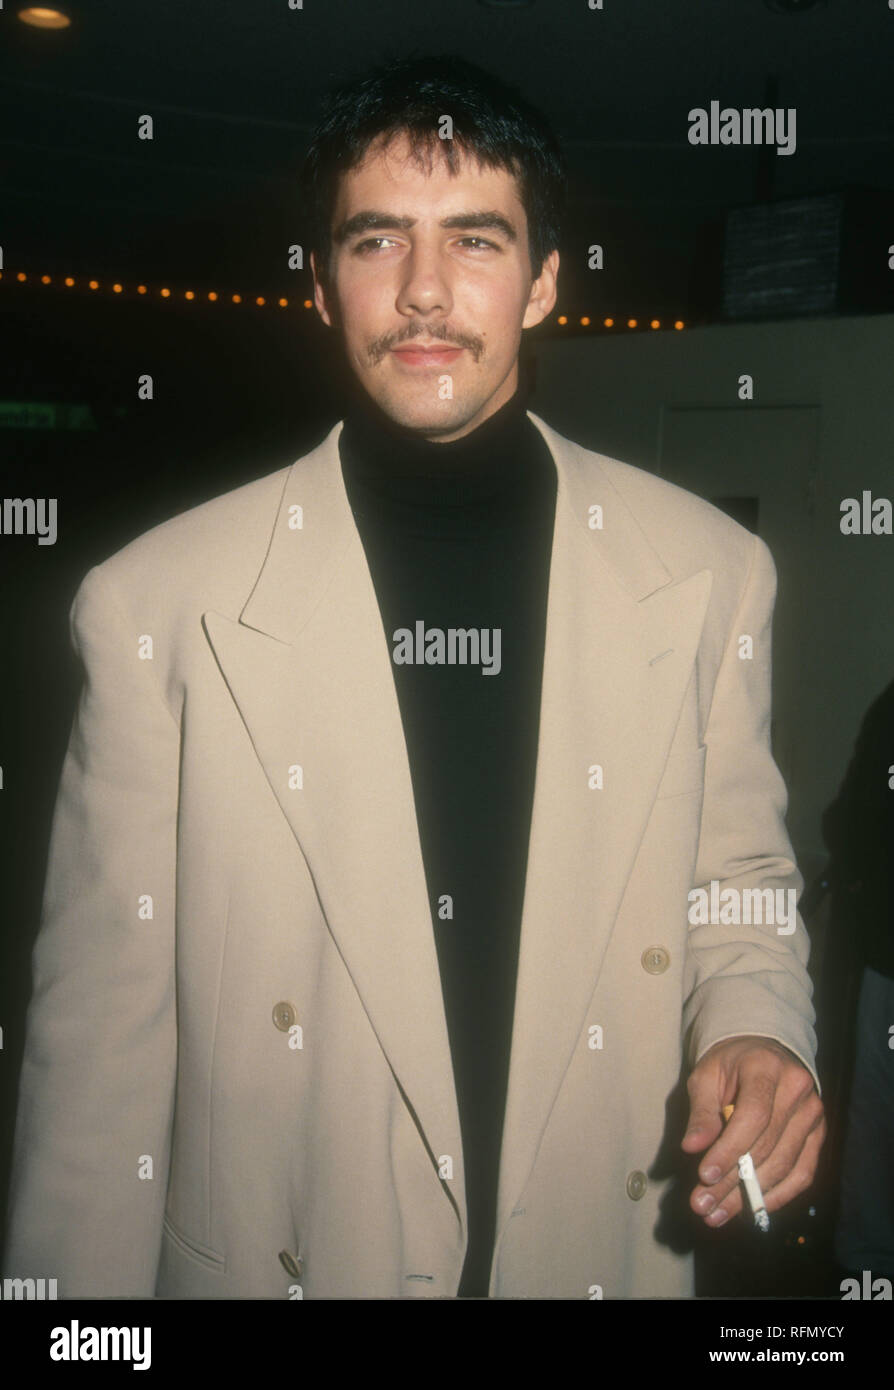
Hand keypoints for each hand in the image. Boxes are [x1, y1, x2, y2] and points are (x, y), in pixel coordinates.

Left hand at [681, 1035, 825, 1227]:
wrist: (763, 1052)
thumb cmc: (729, 1065)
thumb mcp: (706, 1077)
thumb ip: (701, 1112)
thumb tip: (691, 1147)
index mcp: (766, 1067)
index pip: (753, 1116)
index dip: (729, 1150)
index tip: (704, 1176)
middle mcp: (797, 1089)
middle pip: (767, 1146)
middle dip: (731, 1181)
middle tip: (702, 1205)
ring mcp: (813, 1113)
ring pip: (784, 1165)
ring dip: (750, 1196)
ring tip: (717, 1213)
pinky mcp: (818, 1134)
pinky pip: (802, 1173)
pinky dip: (777, 1196)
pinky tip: (750, 1209)